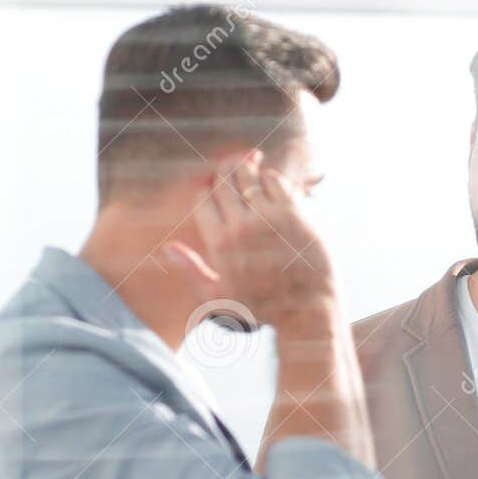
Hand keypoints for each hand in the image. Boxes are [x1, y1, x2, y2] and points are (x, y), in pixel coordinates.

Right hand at [165, 150, 336, 330]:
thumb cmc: (263, 308)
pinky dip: (268, 177)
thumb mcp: (219, 298)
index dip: (205, 190)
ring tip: (245, 169)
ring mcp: (269, 218)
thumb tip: (169, 248)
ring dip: (244, 169)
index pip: (202, 199)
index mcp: (220, 244)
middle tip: (227, 171)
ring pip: (247, 176)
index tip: (212, 188)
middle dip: (222, 173)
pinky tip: (268, 183)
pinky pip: (274, 180)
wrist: (308, 309)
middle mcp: (241, 227)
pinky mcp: (294, 214)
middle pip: (223, 182)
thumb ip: (192, 271)